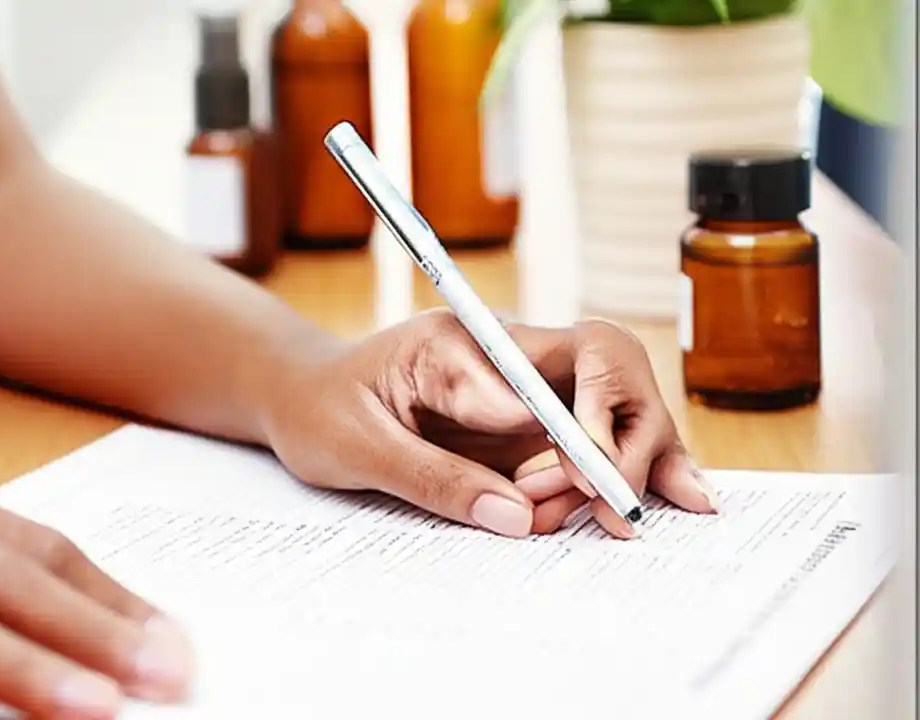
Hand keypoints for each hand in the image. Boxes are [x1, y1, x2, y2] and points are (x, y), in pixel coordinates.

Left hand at [262, 310, 718, 538]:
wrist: (300, 401)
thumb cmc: (318, 410)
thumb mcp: (358, 447)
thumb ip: (434, 477)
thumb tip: (516, 515)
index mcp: (463, 342)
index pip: (563, 361)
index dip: (587, 423)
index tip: (586, 480)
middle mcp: (506, 359)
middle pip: (611, 373)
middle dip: (629, 440)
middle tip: (616, 511)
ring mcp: (522, 391)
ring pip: (611, 412)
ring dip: (625, 467)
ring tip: (613, 526)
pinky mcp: (522, 427)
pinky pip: (586, 448)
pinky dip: (614, 478)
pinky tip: (653, 504)